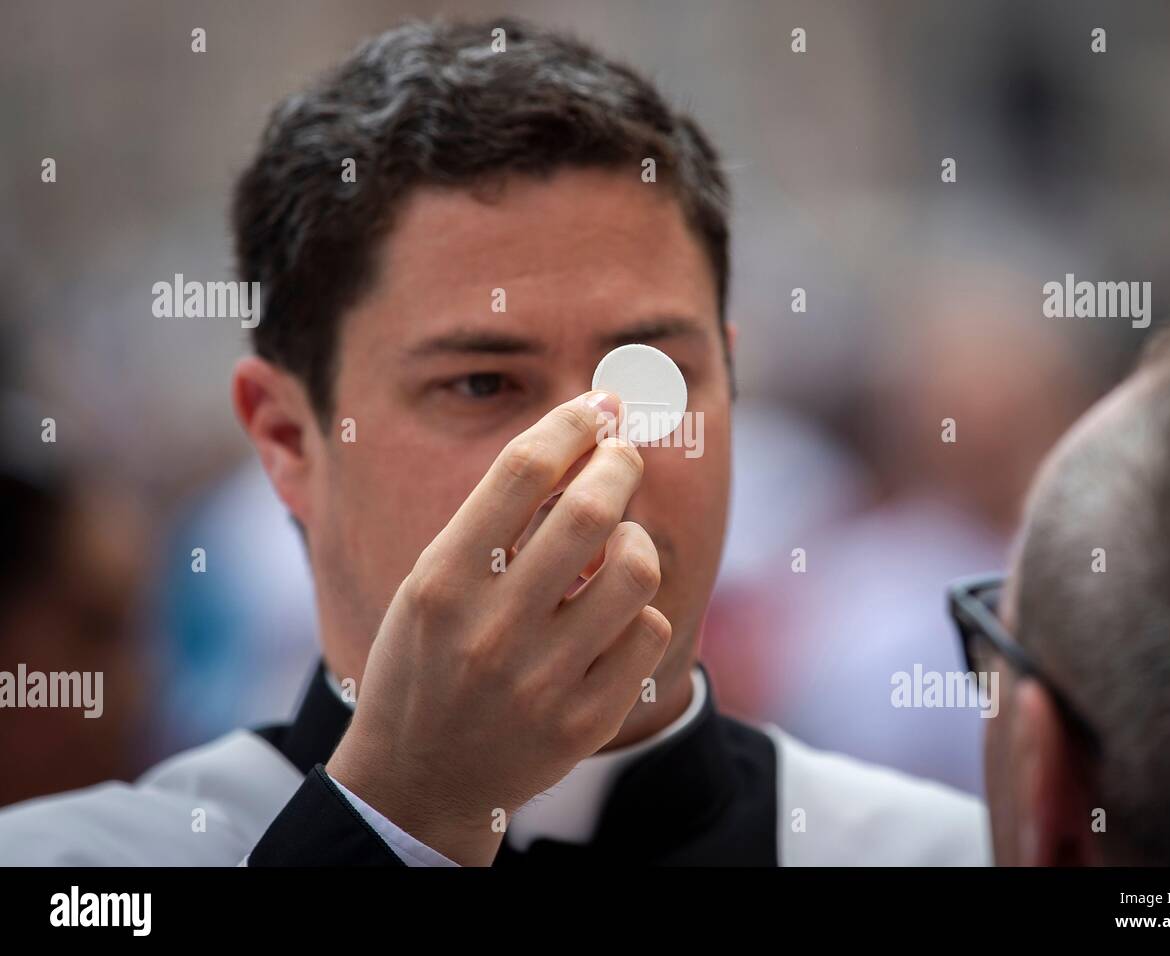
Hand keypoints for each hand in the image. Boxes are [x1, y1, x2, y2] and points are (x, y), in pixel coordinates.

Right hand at [326, 390, 670, 864]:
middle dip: (620, 463)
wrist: (419, 780)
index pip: (522, 470)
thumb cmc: (426, 660)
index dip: (572, 422)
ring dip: (634, 539)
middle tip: (623, 455)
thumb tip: (581, 437)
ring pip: (635, 567)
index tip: (600, 403)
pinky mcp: (586, 720)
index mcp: (442, 583)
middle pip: (590, 509)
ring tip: (615, 544)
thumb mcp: (431, 584)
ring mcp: (543, 681)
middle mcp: (492, 630)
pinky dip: (638, 609)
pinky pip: (650, 631)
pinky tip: (611, 616)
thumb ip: (495, 520)